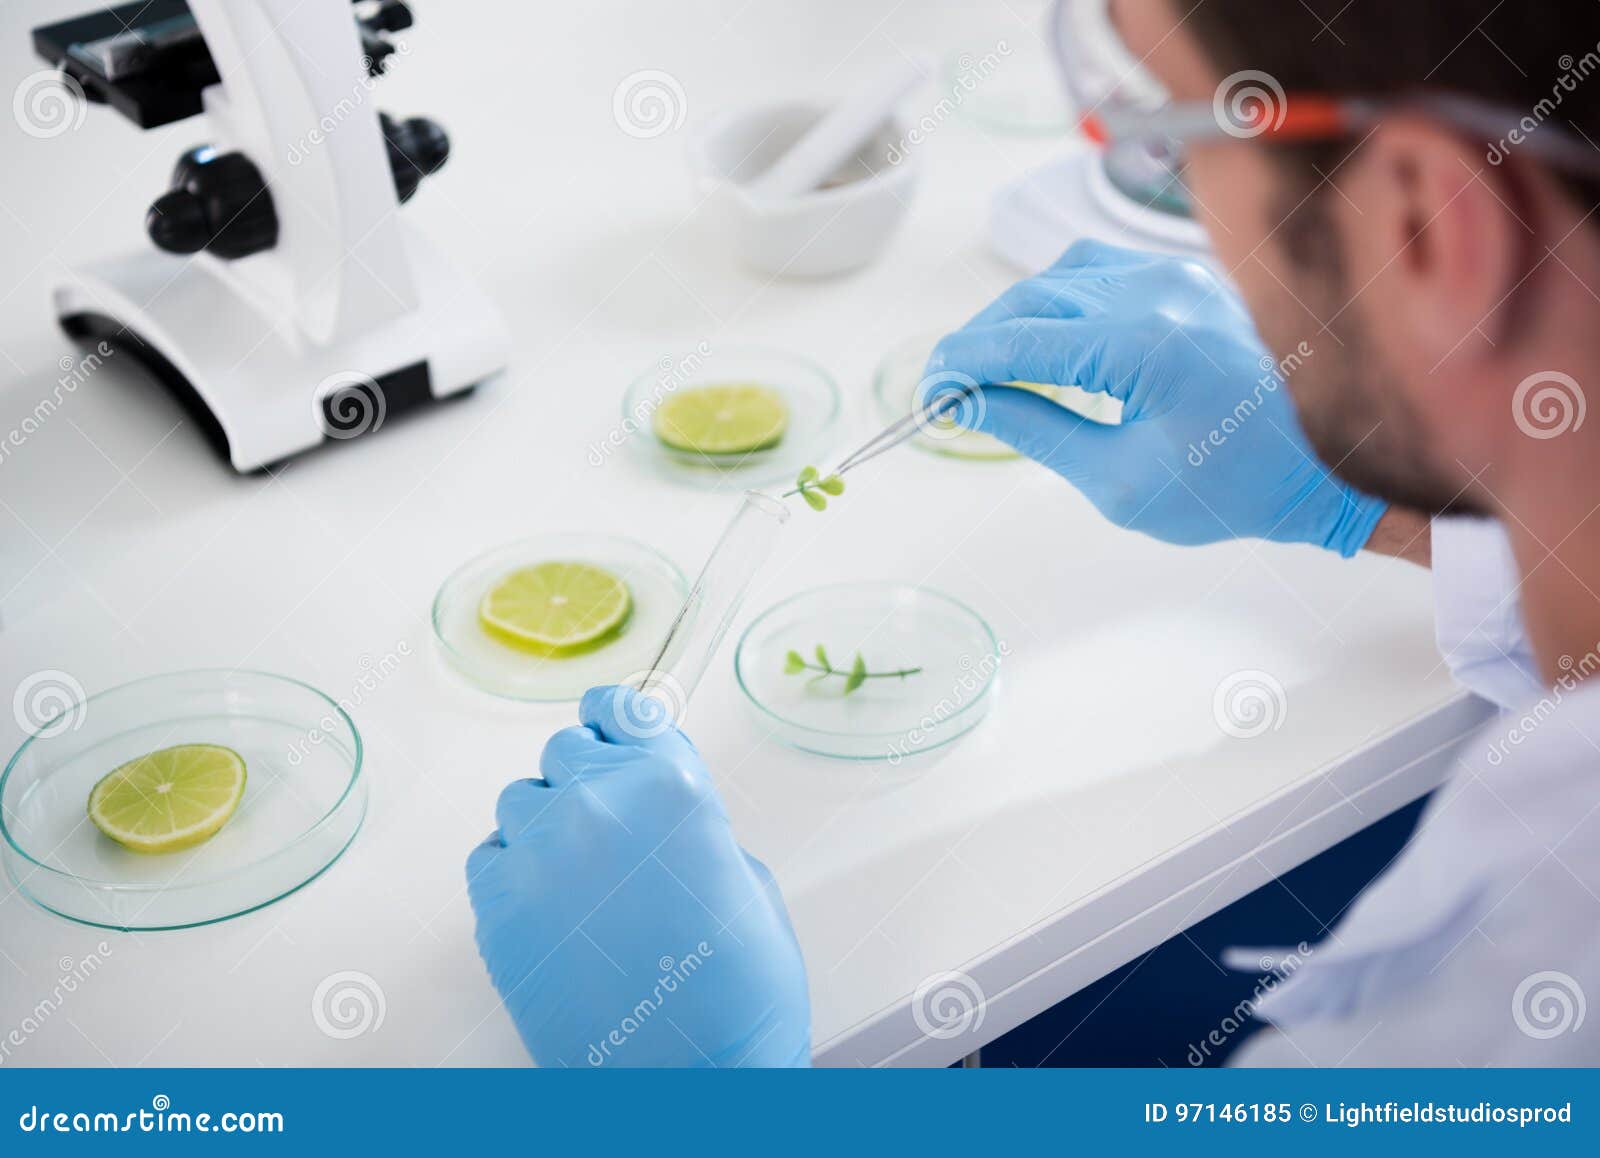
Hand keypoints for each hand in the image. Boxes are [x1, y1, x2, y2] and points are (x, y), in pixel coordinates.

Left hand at [467, 686, 810, 1067]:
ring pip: (521, 799)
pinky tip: (551, 907)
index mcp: (673, 785)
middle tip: (613, 831)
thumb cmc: (740, 992)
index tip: (614, 727)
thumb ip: (691, 819)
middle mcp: (600, 804)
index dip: (617, 717)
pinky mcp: (498, 909)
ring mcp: (540, 854)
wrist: (696, 1083)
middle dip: (588, 780)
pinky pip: (488, 856)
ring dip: (547, 825)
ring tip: (582, 880)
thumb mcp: (745, 878)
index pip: (621, 706)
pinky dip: (513, 871)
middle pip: (567, 750)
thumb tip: (654, 804)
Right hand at [926, 241, 1385, 555]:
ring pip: (1063, 275)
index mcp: (1142, 343)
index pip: (1017, 339)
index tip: (929, 395)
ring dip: (1018, 318)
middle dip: (980, 342)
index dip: (960, 366)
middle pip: (1032, 297)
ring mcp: (1179, 276)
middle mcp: (1158, 291)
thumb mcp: (1119, 480)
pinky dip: (1061, 301)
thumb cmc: (1237, 486)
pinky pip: (1103, 272)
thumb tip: (968, 403)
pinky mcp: (1190, 278)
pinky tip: (1051, 341)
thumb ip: (1035, 430)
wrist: (1331, 465)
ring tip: (995, 369)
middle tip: (950, 389)